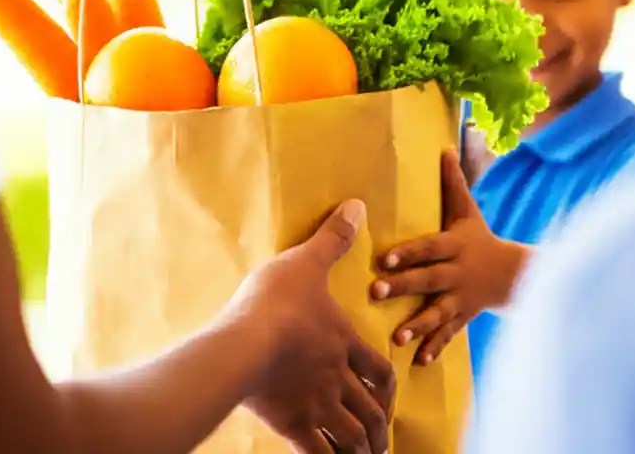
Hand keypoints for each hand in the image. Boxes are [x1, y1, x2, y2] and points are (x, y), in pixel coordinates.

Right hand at [227, 201, 395, 453]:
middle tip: (384, 438)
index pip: (378, 368)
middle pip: (371, 408)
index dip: (388, 383)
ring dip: (364, 448)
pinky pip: (318, 453)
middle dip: (381, 425)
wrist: (245, 342)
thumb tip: (357, 206)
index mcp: (344, 342)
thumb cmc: (275, 301)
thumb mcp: (306, 261)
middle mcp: (337, 377)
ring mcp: (316, 403)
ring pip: (352, 434)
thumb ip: (332, 238)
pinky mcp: (291, 424)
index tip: (390, 393)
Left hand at [371, 152, 530, 365]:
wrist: (515, 273)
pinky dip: (435, 348)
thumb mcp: (467, 210)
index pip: (429, 247)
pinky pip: (449, 335)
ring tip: (398, 338)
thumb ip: (453, 183)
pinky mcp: (463, 317)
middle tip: (375, 292)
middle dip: (403, 286)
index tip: (384, 259)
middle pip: (428, 280)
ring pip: (437, 313)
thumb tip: (444, 147)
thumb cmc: (480, 237)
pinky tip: (419, 362)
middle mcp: (457, 273)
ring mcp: (461, 298)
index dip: (408, 252)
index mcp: (454, 245)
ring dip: (418, 326)